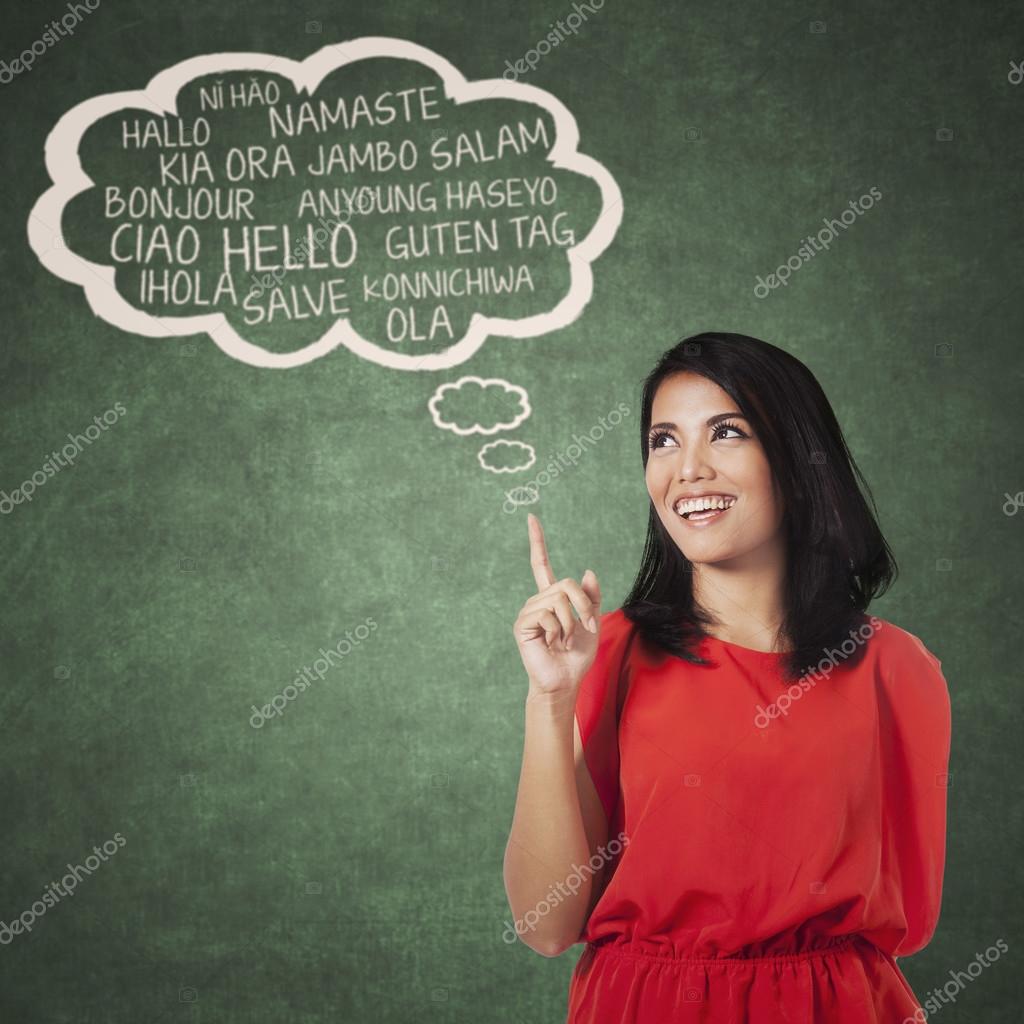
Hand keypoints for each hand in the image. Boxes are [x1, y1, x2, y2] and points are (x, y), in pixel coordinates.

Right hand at [512, 513, 601, 694]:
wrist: (565, 681)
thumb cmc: (577, 655)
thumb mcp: (592, 622)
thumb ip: (591, 597)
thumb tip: (587, 571)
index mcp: (552, 597)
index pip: (542, 564)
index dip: (537, 541)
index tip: (531, 517)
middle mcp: (537, 600)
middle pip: (566, 584)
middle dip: (584, 608)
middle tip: (585, 629)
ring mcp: (529, 611)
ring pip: (560, 600)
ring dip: (571, 625)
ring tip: (564, 641)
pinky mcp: (523, 624)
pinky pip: (548, 615)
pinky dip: (558, 632)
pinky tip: (552, 644)